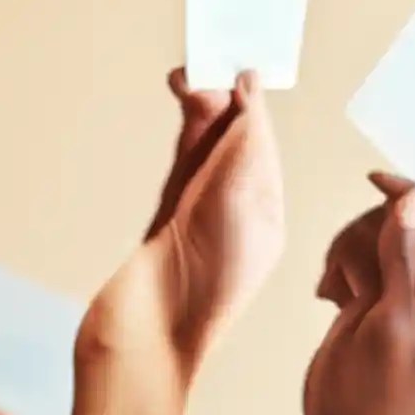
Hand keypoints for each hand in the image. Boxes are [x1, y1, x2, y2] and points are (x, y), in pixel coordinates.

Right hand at [80, 69, 284, 365]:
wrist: (143, 342)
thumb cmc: (199, 292)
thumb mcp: (236, 209)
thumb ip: (241, 149)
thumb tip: (245, 96)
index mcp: (270, 226)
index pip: (265, 154)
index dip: (253, 112)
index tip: (240, 73)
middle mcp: (240, 223)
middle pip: (236, 150)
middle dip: (223, 107)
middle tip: (204, 71)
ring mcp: (199, 225)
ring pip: (204, 157)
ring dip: (201, 116)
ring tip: (188, 78)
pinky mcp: (164, 228)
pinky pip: (180, 172)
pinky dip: (184, 139)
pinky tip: (184, 110)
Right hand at [304, 173, 414, 414]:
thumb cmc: (372, 396)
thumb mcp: (389, 324)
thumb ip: (402, 258)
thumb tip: (411, 196)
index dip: (410, 197)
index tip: (373, 181)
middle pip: (411, 218)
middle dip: (372, 234)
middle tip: (344, 278)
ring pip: (380, 232)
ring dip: (350, 251)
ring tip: (335, 291)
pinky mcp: (386, 296)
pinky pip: (364, 253)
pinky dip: (343, 265)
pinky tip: (332, 296)